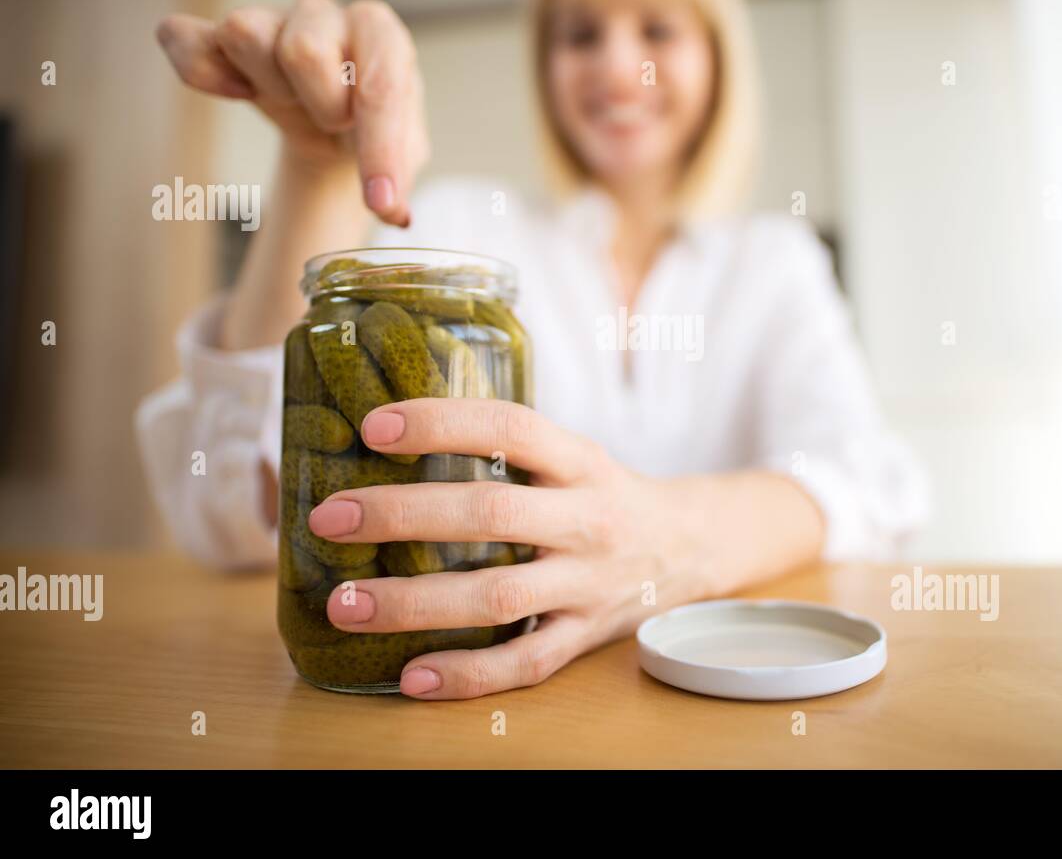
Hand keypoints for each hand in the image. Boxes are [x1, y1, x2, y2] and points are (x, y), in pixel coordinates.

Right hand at [155, 0, 427, 224]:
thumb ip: (399, 173)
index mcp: (379, 32)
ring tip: (294, 103)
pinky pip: (186, 40)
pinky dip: (200, 69)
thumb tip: (394, 213)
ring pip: (244, 32)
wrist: (333, 125)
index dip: (379, 150)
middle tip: (334, 121)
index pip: (378, 86)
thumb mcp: (402, 153)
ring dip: (270, 88)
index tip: (381, 204)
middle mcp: (324, 14)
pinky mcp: (220, 37)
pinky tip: (236, 92)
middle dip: (323, 107)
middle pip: (303, 51)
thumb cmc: (370, 129)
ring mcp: (269, 19)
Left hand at [304, 399, 718, 699]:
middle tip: (331, 519)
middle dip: (403, 515)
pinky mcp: (586, 637)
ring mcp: (588, 584)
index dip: (442, 423)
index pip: (511, 428)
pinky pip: (525, 663)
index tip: (374, 427)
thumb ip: (507, 450)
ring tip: (344, 604)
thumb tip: (391, 434)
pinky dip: (468, 675)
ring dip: (414, 603)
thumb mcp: (574, 455)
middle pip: (491, 514)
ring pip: (498, 596)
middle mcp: (589, 519)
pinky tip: (411, 676)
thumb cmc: (607, 494)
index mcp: (581, 462)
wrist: (692, 546)